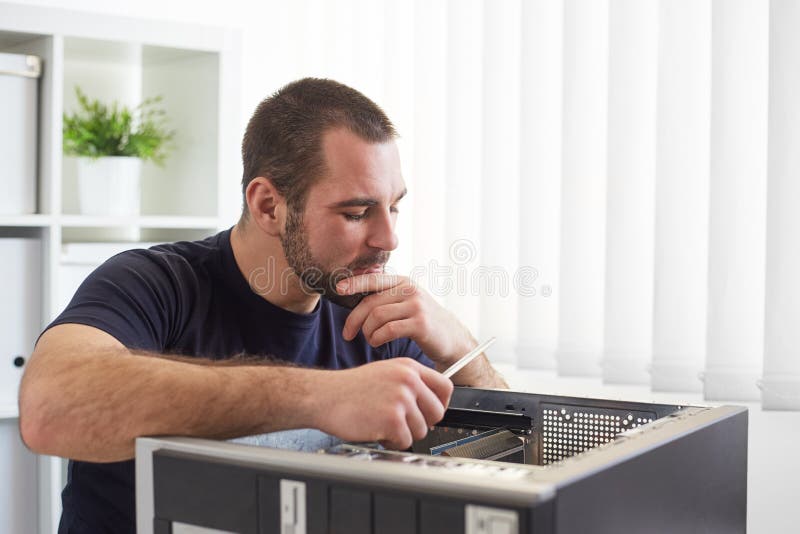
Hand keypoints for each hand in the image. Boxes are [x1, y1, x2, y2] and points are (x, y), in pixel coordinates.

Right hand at [312, 358, 452, 448]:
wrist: (323, 396)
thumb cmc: (349, 388)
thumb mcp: (385, 372)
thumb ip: (409, 383)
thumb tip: (431, 404)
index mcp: (409, 367)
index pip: (445, 387)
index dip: (441, 404)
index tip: (431, 412)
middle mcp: (408, 380)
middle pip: (437, 412)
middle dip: (422, 423)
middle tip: (403, 424)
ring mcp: (401, 398)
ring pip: (421, 430)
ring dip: (403, 434)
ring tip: (383, 425)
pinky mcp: (392, 418)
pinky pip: (405, 441)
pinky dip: (391, 442)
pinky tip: (377, 431)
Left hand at [337, 274, 475, 366]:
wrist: (451, 338)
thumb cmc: (422, 321)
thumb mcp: (407, 302)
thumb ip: (386, 297)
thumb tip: (353, 294)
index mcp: (403, 282)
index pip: (373, 280)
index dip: (354, 283)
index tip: (338, 289)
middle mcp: (410, 290)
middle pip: (371, 303)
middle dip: (354, 320)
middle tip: (348, 334)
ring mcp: (416, 306)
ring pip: (377, 317)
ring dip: (367, 332)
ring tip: (369, 339)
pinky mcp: (420, 324)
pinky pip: (387, 330)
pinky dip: (377, 339)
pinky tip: (377, 343)